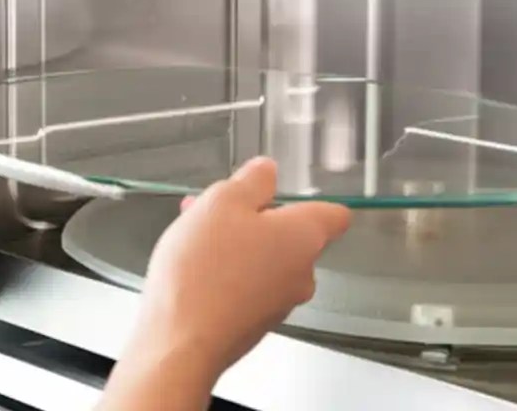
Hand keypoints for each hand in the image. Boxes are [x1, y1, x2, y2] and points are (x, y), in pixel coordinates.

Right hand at [124, 157, 351, 383]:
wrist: (180, 344)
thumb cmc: (204, 272)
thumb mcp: (222, 203)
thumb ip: (251, 181)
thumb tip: (267, 171)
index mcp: (305, 237)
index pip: (336, 214)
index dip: (309, 198)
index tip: (280, 192)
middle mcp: (302, 273)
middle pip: (289, 234)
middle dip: (252, 217)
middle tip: (214, 208)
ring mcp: (279, 303)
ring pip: (264, 259)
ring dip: (235, 242)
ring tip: (192, 233)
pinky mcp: (254, 324)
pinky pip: (248, 286)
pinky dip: (226, 272)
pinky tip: (192, 267)